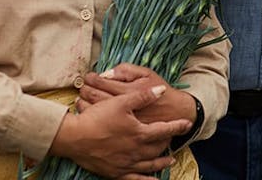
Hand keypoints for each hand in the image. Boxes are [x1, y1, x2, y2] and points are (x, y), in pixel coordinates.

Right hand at [51, 85, 191, 179]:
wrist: (74, 138)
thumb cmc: (97, 118)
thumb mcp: (121, 101)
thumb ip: (143, 96)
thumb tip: (161, 91)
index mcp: (139, 133)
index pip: (164, 130)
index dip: (177, 126)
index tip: (187, 124)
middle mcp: (135, 151)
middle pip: (158, 148)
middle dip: (167, 142)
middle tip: (173, 138)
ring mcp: (126, 164)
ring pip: (149, 165)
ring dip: (161, 161)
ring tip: (170, 160)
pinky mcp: (115, 172)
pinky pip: (135, 179)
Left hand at [78, 63, 195, 125]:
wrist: (174, 114)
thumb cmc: (160, 93)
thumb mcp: (147, 74)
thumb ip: (127, 71)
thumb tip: (107, 72)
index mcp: (129, 91)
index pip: (103, 82)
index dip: (92, 78)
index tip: (89, 76)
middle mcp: (124, 107)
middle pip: (95, 96)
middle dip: (85, 89)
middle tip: (83, 86)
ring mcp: (121, 122)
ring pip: (94, 112)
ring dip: (84, 103)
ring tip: (82, 98)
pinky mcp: (120, 132)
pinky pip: (99, 125)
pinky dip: (89, 118)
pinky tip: (88, 113)